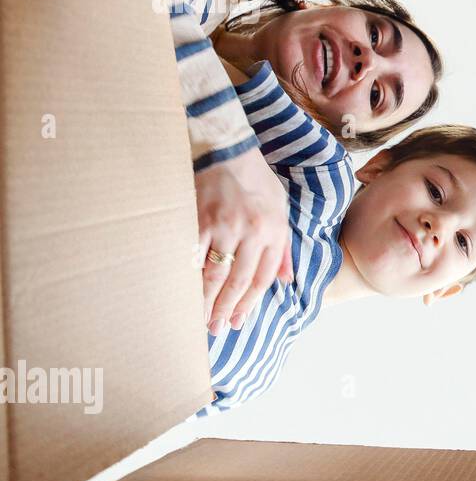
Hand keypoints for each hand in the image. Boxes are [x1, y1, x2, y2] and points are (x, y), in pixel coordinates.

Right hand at [193, 148, 291, 333]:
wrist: (228, 151)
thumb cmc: (256, 182)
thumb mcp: (281, 211)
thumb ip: (283, 248)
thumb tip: (287, 280)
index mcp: (274, 232)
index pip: (262, 278)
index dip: (250, 304)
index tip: (240, 322)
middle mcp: (252, 232)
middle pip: (238, 281)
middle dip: (228, 309)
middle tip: (218, 329)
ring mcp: (224, 226)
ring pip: (214, 274)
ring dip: (207, 301)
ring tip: (200, 320)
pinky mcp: (200, 219)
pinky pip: (193, 256)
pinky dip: (188, 277)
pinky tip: (183, 293)